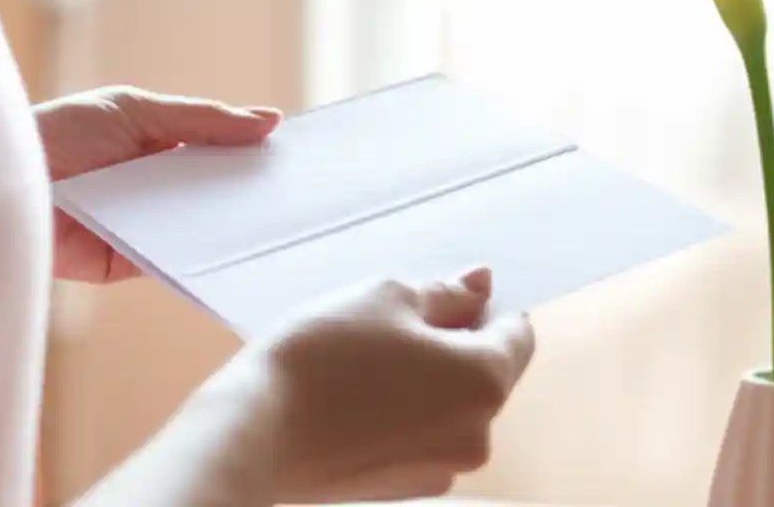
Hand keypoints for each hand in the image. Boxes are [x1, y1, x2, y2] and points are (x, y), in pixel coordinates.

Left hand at [35, 86, 280, 282]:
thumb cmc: (61, 133)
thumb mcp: (137, 111)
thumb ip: (203, 119)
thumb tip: (270, 120)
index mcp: (160, 145)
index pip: (219, 152)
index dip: (255, 155)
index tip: (300, 159)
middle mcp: (155, 188)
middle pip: (215, 193)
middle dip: (251, 194)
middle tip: (301, 197)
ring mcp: (143, 226)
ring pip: (198, 229)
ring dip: (229, 227)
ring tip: (277, 226)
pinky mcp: (125, 263)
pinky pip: (171, 260)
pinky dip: (196, 257)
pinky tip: (230, 252)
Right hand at [77, 266, 533, 505]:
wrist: (256, 433)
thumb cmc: (323, 358)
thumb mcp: (386, 298)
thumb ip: (446, 294)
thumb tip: (481, 286)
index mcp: (485, 382)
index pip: (517, 334)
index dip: (487, 306)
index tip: (445, 294)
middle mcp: (477, 434)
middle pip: (483, 372)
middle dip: (448, 342)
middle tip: (388, 322)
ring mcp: (441, 468)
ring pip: (448, 405)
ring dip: (421, 378)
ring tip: (362, 360)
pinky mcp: (404, 487)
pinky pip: (418, 434)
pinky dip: (399, 412)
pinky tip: (353, 396)